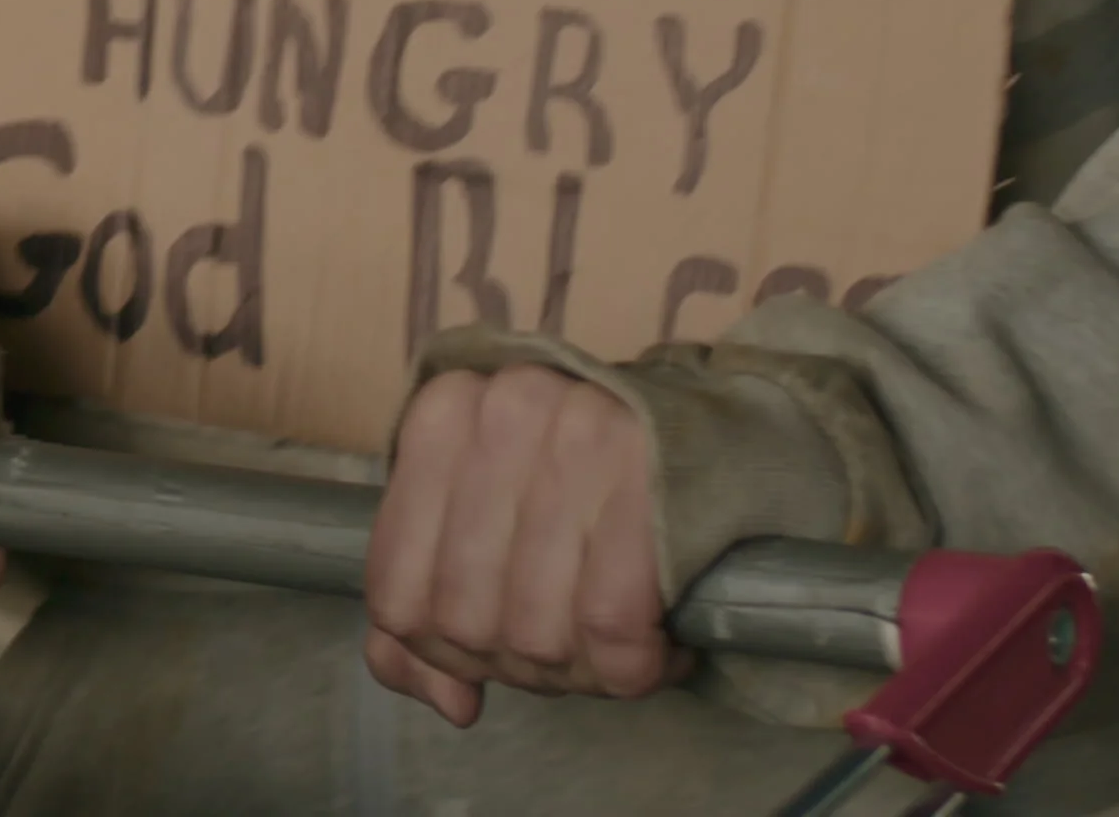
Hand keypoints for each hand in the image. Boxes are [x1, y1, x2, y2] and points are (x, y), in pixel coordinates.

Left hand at [364, 364, 682, 726]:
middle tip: (569, 652)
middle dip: (519, 665)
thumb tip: (451, 704)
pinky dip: (633, 665)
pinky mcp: (649, 479)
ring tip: (613, 651)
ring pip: (535, 633)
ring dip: (581, 671)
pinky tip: (658, 648)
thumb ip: (434, 606)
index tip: (493, 652)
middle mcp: (503, 415)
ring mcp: (578, 440)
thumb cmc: (589, 482)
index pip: (396, 591)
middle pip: (466, 621)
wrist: (722, 432)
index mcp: (442, 416)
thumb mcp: (487, 518)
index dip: (441, 652)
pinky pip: (608, 627)